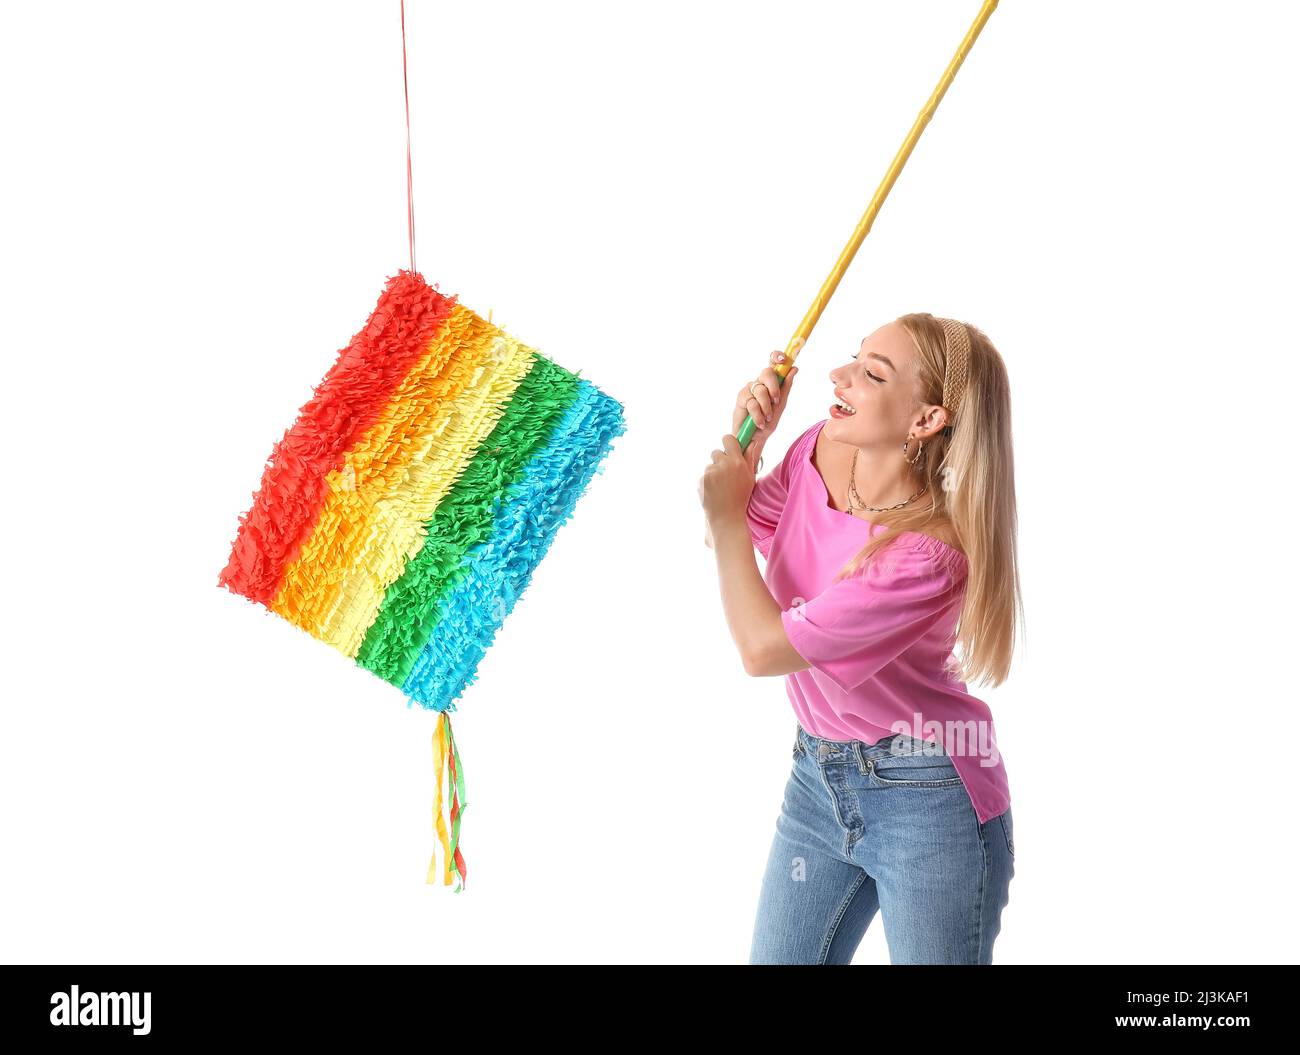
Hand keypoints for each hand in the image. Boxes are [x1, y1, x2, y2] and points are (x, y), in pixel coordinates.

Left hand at [699, 433, 755, 525]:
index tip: (729, 449)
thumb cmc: (740, 497)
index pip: (728, 439)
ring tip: (720, 487)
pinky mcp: (701, 480)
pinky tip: (714, 492)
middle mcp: (723, 464)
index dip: (728, 443)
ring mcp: (711, 472)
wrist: (727, 517)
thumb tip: (752, 443)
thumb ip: (749, 458)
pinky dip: (706, 482)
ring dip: (713, 473)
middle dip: (719, 461)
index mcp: (737, 462)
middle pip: (716, 452)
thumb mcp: (749, 477)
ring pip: (709, 466)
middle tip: (725, 475)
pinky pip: (703, 476)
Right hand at [733, 350, 798, 469]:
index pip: (773, 363)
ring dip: (766, 407)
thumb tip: (794, 368)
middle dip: (774, 387)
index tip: (782, 359)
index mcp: (770, 382)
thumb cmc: (768, 421)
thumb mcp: (781, 405)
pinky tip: (760, 423)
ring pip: (760, 390)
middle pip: (766, 372)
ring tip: (768, 418)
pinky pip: (752, 403)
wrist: (756, 438)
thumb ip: (786, 387)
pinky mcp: (741, 399)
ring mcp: (749, 390)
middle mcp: (759, 383)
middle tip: (776, 400)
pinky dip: (758, 415)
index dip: (776, 357)